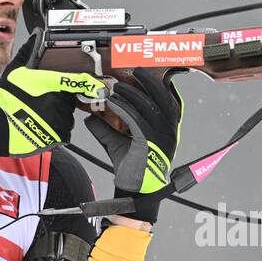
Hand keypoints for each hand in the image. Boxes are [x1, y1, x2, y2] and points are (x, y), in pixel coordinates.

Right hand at [0, 37, 108, 156]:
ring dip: (58, 117)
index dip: (85, 83)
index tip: (92, 85)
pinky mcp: (57, 136)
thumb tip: (36, 36)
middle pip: (69, 100)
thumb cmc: (4, 99)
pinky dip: (55, 131)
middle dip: (60, 100)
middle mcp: (58, 102)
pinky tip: (41, 126)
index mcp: (51, 84)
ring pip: (67, 117)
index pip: (76, 81)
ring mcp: (59, 120)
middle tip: (43, 102)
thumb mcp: (15, 70)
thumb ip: (29, 52)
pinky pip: (64, 133)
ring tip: (39, 115)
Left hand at [84, 69, 183, 222]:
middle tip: (133, 71)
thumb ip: (108, 127)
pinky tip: (112, 102)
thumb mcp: (119, 142)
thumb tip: (91, 115)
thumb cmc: (132, 165)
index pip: (168, 99)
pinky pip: (135, 119)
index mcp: (169, 129)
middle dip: (148, 81)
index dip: (158, 84)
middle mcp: (170, 131)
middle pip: (162, 97)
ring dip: (131, 94)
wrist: (135, 189)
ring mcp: (162, 137)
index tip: (143, 73)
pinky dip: (123, 108)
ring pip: (147, 106)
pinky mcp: (149, 142)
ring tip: (117, 87)